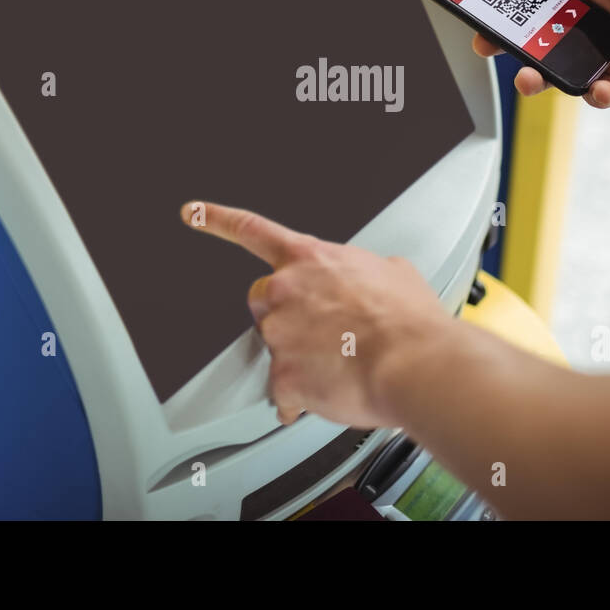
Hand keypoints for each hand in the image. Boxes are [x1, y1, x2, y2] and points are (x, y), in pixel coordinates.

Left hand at [180, 200, 452, 428]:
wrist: (416, 362)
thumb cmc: (410, 321)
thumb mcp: (393, 272)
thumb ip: (365, 270)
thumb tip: (375, 280)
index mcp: (310, 258)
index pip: (252, 229)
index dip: (217, 219)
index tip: (192, 212)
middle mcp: (286, 291)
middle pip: (261, 301)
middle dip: (284, 316)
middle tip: (321, 331)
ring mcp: (280, 335)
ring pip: (277, 348)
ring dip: (301, 357)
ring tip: (342, 363)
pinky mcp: (283, 377)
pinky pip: (284, 393)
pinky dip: (303, 398)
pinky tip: (332, 393)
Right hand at [473, 0, 609, 107]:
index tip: (483, 2)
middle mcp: (592, 22)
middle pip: (536, 33)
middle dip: (507, 41)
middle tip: (486, 45)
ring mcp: (603, 56)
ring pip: (555, 69)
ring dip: (535, 75)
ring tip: (529, 79)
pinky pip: (590, 94)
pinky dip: (588, 94)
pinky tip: (600, 88)